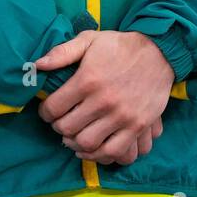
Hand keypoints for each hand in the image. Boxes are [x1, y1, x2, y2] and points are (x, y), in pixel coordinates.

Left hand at [35, 30, 171, 164]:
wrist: (159, 52)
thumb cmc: (119, 46)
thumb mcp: (89, 40)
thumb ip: (62, 52)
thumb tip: (37, 65)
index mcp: (88, 79)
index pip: (54, 108)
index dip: (45, 112)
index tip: (48, 111)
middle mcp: (103, 100)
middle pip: (67, 129)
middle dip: (58, 128)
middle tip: (61, 123)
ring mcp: (122, 116)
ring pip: (88, 144)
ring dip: (75, 144)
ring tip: (74, 136)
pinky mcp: (138, 126)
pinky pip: (115, 152)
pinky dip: (100, 156)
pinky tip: (92, 148)